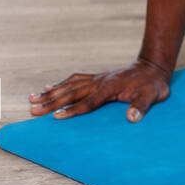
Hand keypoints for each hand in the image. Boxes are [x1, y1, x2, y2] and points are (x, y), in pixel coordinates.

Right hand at [29, 59, 170, 121]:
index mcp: (110, 88)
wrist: (153, 67)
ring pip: (69, 85)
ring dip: (50, 92)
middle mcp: (100, 82)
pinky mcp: (96, 78)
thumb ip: (142, 106)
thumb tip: (131, 118)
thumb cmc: (153, 84)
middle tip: (33, 110)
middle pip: (72, 93)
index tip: (56, 117)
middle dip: (51, 102)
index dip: (73, 110)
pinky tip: (48, 88)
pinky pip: (74, 80)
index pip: (88, 102)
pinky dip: (60, 84)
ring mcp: (97, 79)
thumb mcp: (153, 96)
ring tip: (31, 99)